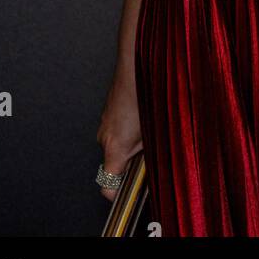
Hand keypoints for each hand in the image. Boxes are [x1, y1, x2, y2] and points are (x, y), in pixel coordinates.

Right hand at [96, 71, 143, 202]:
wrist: (136, 66)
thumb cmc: (146, 95)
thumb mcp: (154, 131)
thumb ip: (150, 155)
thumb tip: (155, 166)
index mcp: (114, 147)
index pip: (107, 185)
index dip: (118, 193)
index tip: (130, 193)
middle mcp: (104, 137)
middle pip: (114, 164)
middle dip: (131, 162)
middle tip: (149, 150)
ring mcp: (104, 123)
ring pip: (117, 145)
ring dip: (131, 143)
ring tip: (148, 127)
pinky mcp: (108, 113)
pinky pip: (116, 130)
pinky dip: (127, 130)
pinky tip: (142, 115)